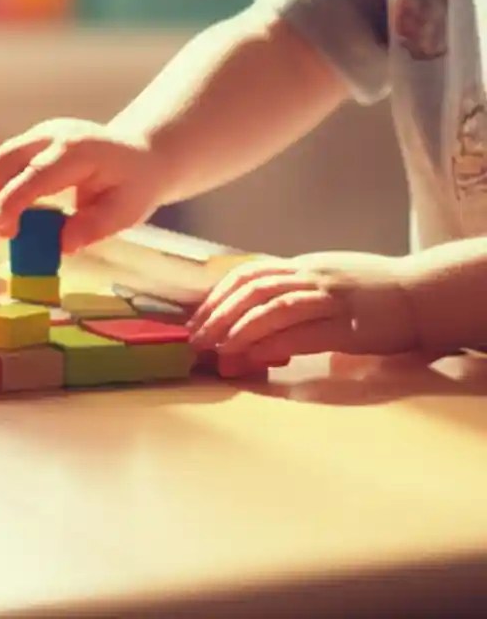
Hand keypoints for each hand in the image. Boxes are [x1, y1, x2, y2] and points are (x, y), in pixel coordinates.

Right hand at [0, 118, 170, 251]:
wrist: (140, 154)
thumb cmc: (134, 184)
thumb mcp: (126, 212)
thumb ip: (94, 227)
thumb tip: (62, 245)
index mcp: (78, 151)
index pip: (35, 175)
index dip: (12, 203)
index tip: (4, 232)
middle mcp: (52, 135)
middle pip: (4, 160)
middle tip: (2, 233)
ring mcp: (39, 134)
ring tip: (4, 225)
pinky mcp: (31, 141)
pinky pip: (3, 163)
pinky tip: (10, 212)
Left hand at [187, 252, 419, 364]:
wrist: (424, 294)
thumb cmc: (374, 293)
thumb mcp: (327, 281)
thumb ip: (292, 295)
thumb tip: (252, 320)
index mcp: (304, 266)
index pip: (249, 274)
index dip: (218, 296)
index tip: (196, 319)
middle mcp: (313, 277)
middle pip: (254, 289)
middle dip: (219, 314)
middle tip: (196, 338)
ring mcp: (332, 299)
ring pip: (275, 307)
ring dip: (240, 328)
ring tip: (218, 347)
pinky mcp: (350, 325)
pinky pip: (304, 332)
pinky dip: (273, 343)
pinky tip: (253, 355)